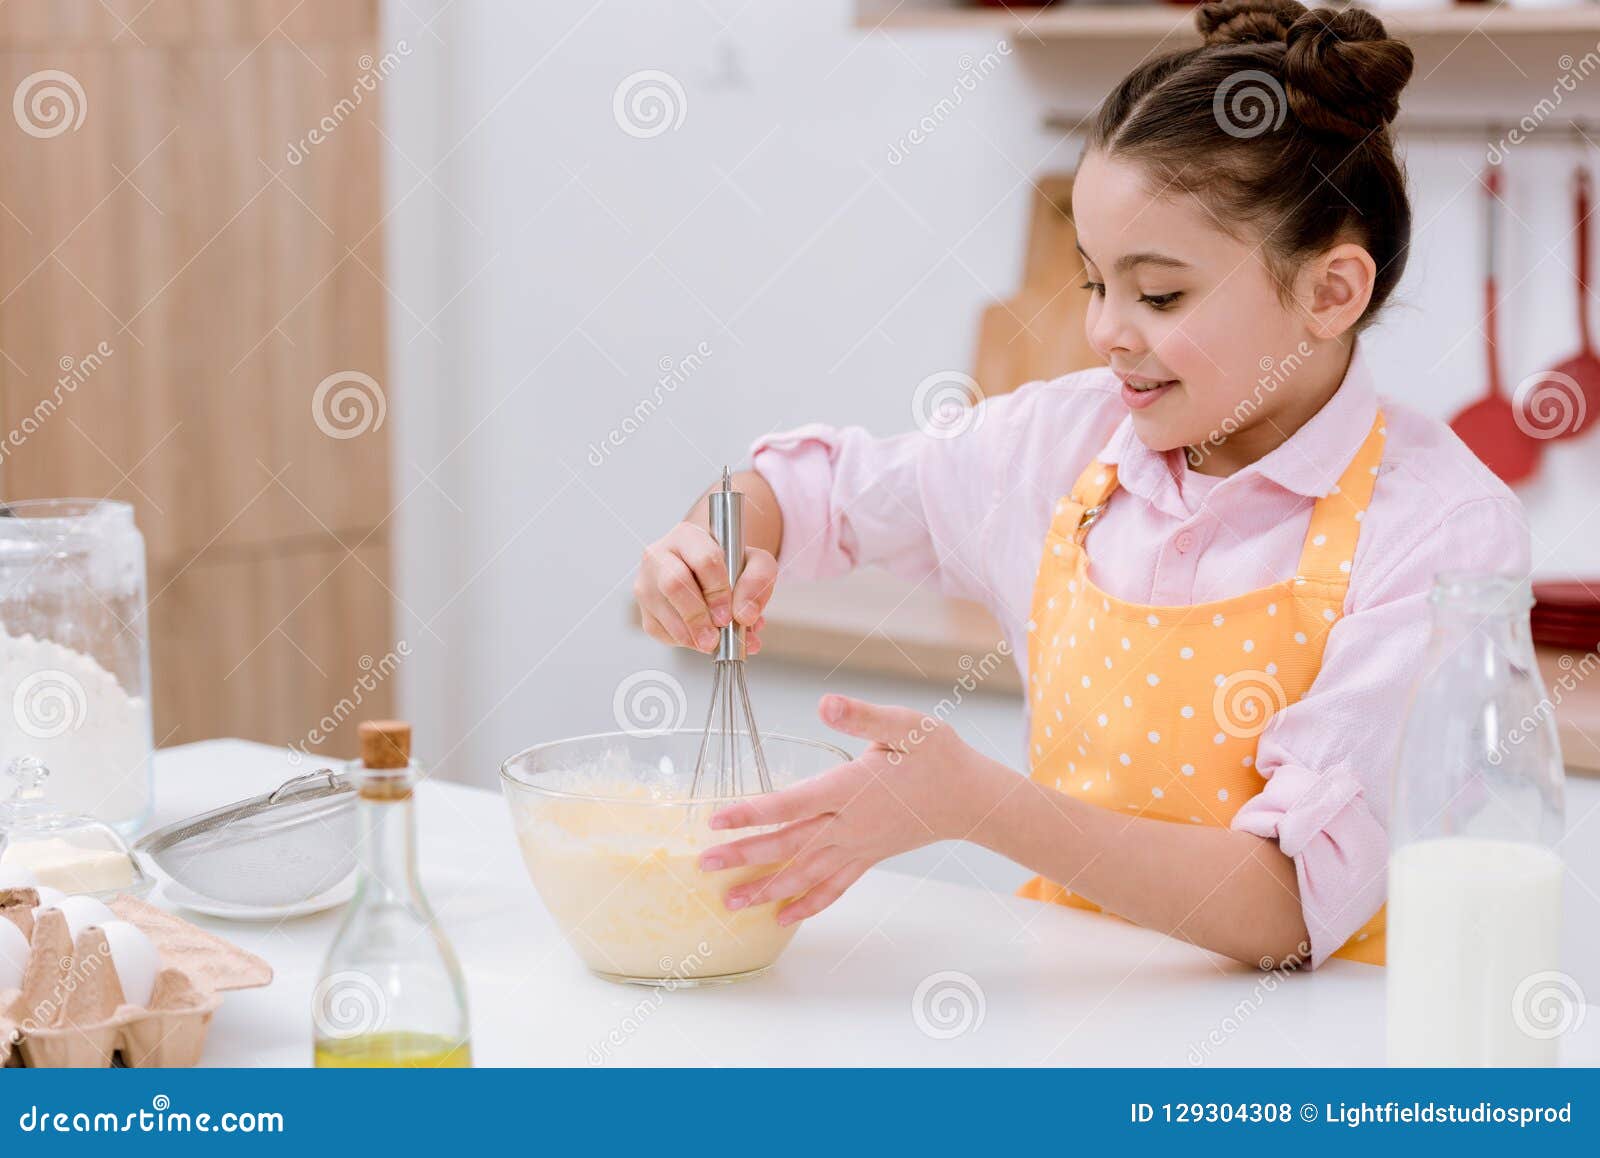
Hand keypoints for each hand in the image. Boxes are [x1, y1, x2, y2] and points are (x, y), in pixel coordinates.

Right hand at [634, 520, 776, 654]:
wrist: (709, 572)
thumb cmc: (730, 565)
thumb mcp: (755, 563)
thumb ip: (758, 581)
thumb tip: (745, 615)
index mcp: (687, 536)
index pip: (703, 560)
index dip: (718, 591)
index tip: (729, 615)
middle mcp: (659, 555)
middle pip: (673, 584)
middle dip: (698, 617)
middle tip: (716, 637)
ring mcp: (646, 582)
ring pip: (663, 612)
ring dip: (692, 636)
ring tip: (715, 643)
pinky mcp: (645, 609)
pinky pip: (659, 630)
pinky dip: (684, 641)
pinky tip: (700, 638)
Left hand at [699, 694, 1000, 923]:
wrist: (972, 798)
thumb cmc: (939, 755)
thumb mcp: (907, 724)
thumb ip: (863, 716)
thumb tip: (826, 705)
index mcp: (853, 788)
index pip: (792, 803)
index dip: (752, 812)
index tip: (715, 819)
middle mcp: (851, 824)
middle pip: (788, 845)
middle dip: (743, 857)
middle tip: (703, 866)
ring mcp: (859, 847)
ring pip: (805, 873)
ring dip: (766, 889)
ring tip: (729, 904)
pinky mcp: (868, 858)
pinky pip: (833, 888)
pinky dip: (807, 905)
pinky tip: (782, 918)